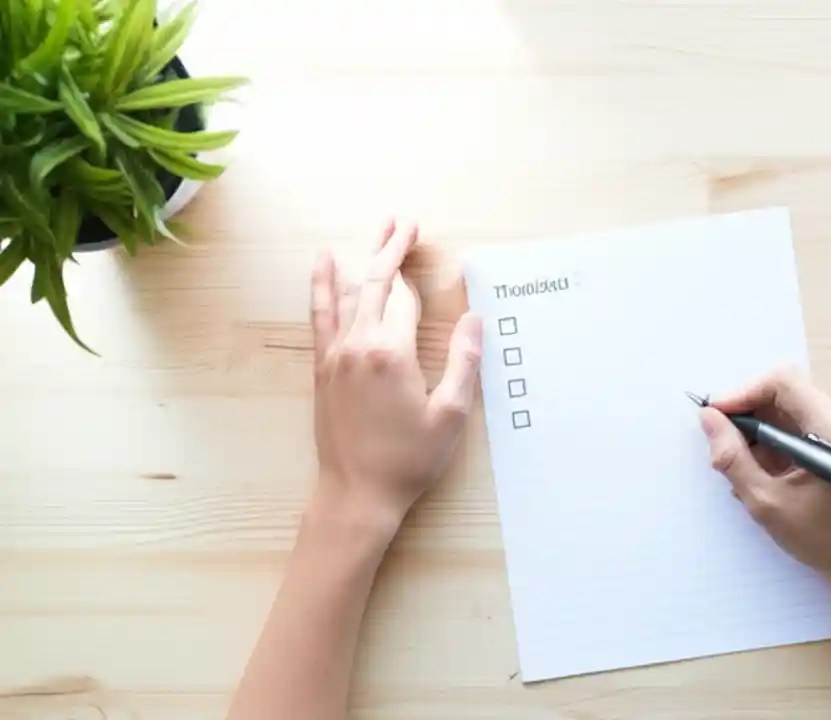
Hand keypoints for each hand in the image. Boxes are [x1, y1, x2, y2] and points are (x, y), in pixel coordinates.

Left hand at [309, 219, 481, 533]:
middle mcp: (358, 345)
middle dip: (391, 250)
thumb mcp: (451, 415)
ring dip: (364, 259)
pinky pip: (321, 315)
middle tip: (406, 220)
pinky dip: (324, 286)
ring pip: (350, 293)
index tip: (424, 244)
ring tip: (377, 230)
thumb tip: (473, 319)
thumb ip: (463, 363)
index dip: (416, 274)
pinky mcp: (322, 369)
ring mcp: (335, 355)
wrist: (356, 494)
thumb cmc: (408, 460)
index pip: (405, 299)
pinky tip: (326, 263)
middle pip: (377, 284)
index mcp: (392, 353)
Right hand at [699, 367, 830, 580]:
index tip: (717, 416)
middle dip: (752, 416)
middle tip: (728, 448)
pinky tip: (772, 471)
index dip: (744, 393)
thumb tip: (709, 419)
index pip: (783, 383)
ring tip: (751, 468)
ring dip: (765, 431)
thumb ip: (733, 457)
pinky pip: (807, 422)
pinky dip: (782, 440)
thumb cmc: (823, 539)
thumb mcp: (767, 502)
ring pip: (794, 407)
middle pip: (788, 393)